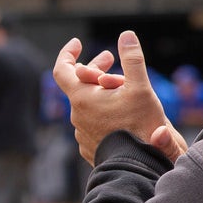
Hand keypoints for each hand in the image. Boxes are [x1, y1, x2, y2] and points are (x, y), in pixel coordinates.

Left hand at [53, 31, 177, 164]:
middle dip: (95, 70)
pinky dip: (104, 112)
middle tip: (110, 59)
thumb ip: (133, 59)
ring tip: (122, 87)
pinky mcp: (91, 148)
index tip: (77, 43)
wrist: (138, 168)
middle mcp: (76, 116)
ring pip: (88, 105)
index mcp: (82, 98)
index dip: (67, 53)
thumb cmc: (139, 127)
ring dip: (101, 93)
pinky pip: (93, 123)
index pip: (62, 69)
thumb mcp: (140, 88)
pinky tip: (121, 112)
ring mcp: (82, 134)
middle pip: (79, 85)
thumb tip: (127, 35)